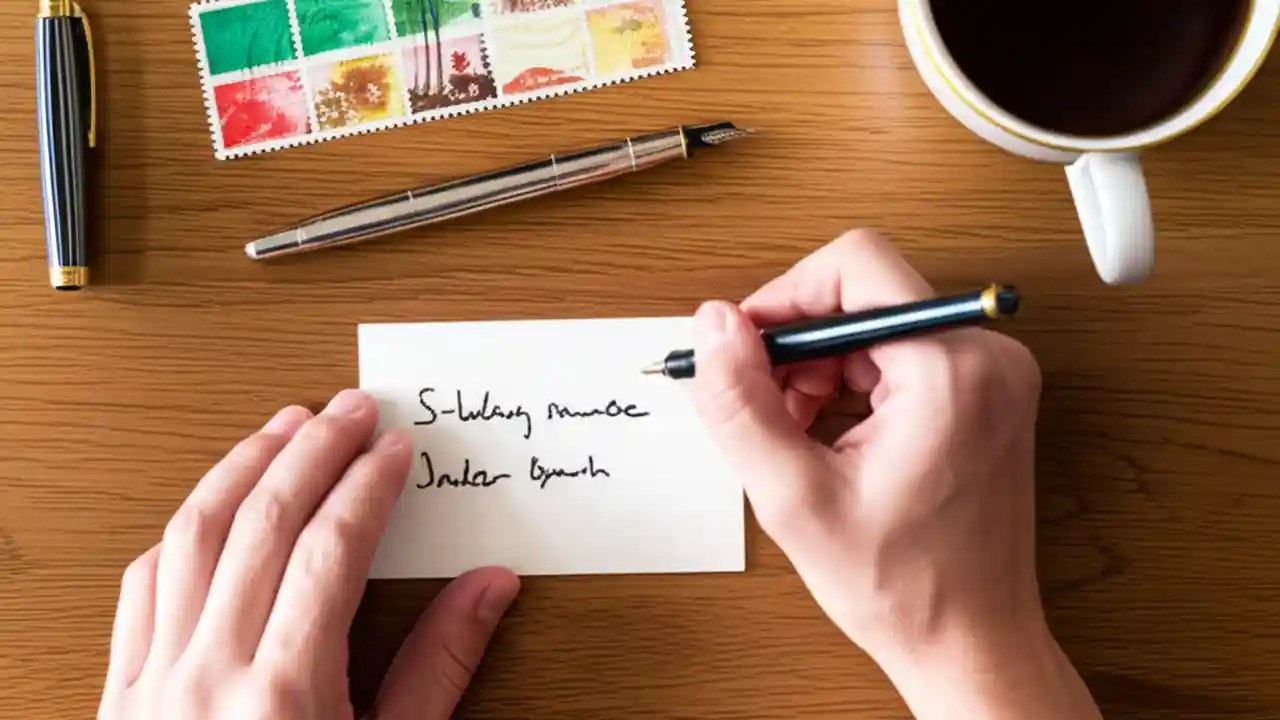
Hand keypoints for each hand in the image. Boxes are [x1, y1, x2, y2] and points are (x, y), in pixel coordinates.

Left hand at [99, 390, 519, 719]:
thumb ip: (439, 670)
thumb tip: (490, 589)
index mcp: (284, 692)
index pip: (331, 546)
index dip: (368, 483)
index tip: (394, 447)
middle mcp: (208, 672)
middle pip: (262, 520)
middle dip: (312, 448)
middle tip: (349, 408)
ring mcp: (153, 678)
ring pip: (190, 534)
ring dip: (240, 467)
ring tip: (282, 426)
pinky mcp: (120, 692)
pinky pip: (142, 584)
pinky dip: (181, 530)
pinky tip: (209, 509)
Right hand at [690, 232, 1099, 718]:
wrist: (971, 643)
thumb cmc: (906, 588)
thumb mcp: (796, 499)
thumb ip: (742, 405)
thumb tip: (714, 327)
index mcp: (951, 372)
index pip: (856, 264)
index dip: (783, 296)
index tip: (745, 347)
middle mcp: (987, 358)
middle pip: (863, 291)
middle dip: (797, 341)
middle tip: (763, 403)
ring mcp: (993, 374)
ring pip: (876, 321)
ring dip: (819, 364)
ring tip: (794, 431)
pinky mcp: (984, 393)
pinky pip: (900, 351)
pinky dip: (850, 381)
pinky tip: (827, 434)